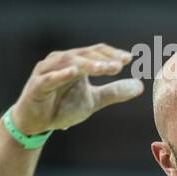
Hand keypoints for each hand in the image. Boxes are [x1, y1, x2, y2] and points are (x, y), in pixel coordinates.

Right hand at [10, 44, 143, 134]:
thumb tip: (140, 86)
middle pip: (85, 54)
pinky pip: (49, 78)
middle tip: (120, 65)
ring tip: (104, 68)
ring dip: (87, 64)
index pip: (96, 51)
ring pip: (69, 62)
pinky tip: (73, 72)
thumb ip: (114, 92)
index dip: (112, 54)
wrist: (35, 123)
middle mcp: (62, 60)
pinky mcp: (36, 85)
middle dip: (103, 59)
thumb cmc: (62, 107)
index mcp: (77, 61)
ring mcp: (47, 71)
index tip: (129, 59)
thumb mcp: (93, 101)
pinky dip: (60, 74)